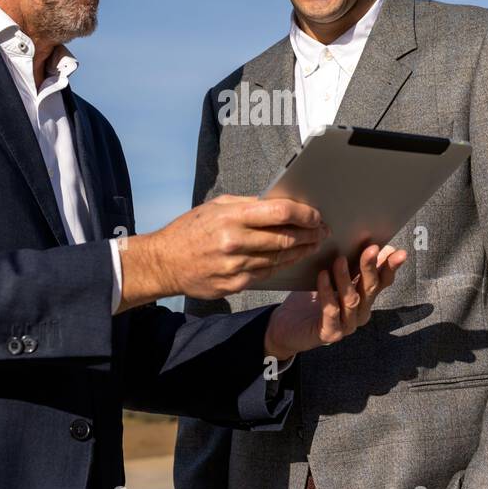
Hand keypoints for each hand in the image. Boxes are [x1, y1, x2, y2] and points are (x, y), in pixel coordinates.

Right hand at [116, 195, 326, 310]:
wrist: (164, 263)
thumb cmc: (190, 230)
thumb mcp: (215, 207)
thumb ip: (247, 205)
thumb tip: (278, 203)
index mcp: (231, 217)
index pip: (280, 213)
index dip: (304, 214)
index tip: (316, 215)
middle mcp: (235, 242)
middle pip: (285, 238)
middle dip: (309, 234)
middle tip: (322, 231)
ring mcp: (235, 266)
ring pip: (280, 259)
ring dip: (301, 251)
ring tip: (313, 244)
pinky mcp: (235, 284)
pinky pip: (267, 274)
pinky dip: (282, 265)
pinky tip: (292, 259)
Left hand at [263, 244, 406, 359]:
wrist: (286, 327)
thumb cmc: (310, 299)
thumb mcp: (333, 278)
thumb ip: (352, 266)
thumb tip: (374, 245)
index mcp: (364, 298)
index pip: (382, 282)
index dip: (391, 267)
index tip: (398, 252)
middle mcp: (360, 313)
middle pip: (370, 289)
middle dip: (371, 268)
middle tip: (371, 249)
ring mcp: (347, 325)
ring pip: (352, 300)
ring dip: (346, 278)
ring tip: (339, 259)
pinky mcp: (330, 333)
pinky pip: (331, 310)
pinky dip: (327, 292)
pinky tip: (322, 276)